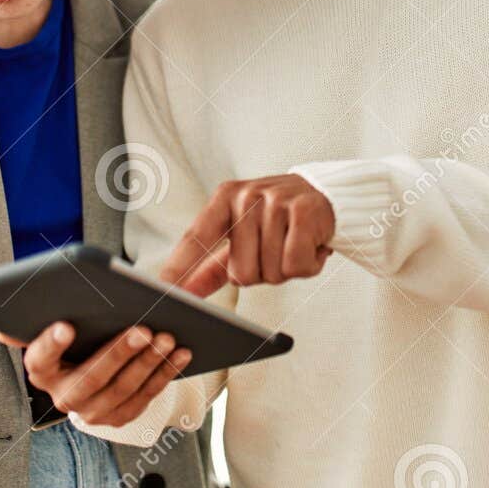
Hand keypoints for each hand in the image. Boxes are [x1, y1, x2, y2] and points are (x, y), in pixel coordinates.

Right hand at [0, 323, 189, 427]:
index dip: (51, 344)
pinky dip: (165, 374)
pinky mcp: (120, 418)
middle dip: (119, 353)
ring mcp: (93, 412)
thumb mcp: (52, 334)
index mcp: (42, 372)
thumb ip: (33, 326)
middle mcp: (65, 397)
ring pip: (123, 389)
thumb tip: (2, 329)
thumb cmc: (73, 345)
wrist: (90, 379)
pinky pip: (145, 397)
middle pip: (91, 377)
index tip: (66, 325)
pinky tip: (181, 352)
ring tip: (166, 337)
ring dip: (148, 363)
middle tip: (142, 328)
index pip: (40, 359)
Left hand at [159, 174, 334, 296]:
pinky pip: (296, 265)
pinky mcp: (304, 211)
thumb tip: (185, 292)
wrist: (325, 195)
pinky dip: (307, 266)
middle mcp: (246, 196)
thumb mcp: (240, 235)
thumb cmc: (276, 220)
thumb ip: (210, 266)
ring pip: (272, 272)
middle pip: (243, 273)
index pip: (196, 238)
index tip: (162, 290)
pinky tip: (311, 246)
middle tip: (276, 250)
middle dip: (262, 274)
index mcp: (224, 199)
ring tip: (294, 245)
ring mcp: (276, 202)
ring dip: (287, 270)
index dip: (178, 267)